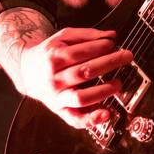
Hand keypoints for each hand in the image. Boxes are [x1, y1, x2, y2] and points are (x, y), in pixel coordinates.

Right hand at [16, 27, 133, 129]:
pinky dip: (92, 119)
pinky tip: (106, 113)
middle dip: (109, 63)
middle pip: (84, 72)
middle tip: (126, 57)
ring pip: (82, 97)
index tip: (113, 44)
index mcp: (54, 58)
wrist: (28, 72)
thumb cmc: (50, 54)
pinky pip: (75, 119)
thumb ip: (87, 35)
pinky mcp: (60, 110)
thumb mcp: (63, 38)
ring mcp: (57, 97)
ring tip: (118, 83)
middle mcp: (55, 79)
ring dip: (104, 91)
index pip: (80, 52)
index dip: (100, 48)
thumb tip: (111, 35)